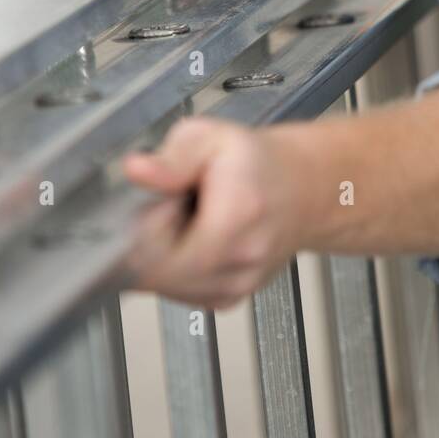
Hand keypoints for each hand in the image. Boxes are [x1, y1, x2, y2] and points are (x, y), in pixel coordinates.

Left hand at [122, 117, 300, 308]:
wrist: (301, 189)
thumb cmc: (256, 163)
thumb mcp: (210, 138)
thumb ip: (172, 158)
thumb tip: (137, 171)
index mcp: (234, 219)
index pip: (156, 252)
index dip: (146, 224)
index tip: (164, 200)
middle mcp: (239, 260)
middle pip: (155, 271)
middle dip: (150, 240)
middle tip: (177, 207)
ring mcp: (235, 285)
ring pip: (163, 285)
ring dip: (162, 256)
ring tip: (190, 223)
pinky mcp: (227, 298)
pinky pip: (178, 293)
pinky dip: (175, 270)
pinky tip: (196, 242)